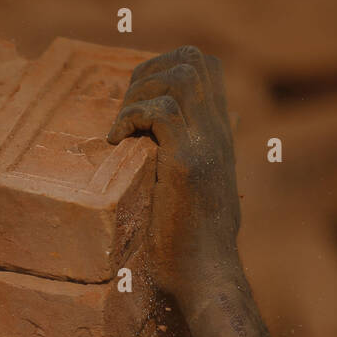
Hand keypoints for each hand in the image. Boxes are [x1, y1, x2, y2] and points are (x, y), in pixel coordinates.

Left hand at [107, 46, 241, 313]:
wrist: (207, 277)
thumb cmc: (191, 247)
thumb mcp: (194, 196)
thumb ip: (185, 166)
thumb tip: (155, 158)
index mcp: (219, 135)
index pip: (205, 68)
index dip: (165, 68)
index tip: (137, 101)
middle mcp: (218, 132)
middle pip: (194, 59)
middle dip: (149, 71)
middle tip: (126, 110)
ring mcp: (206, 144)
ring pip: (180, 75)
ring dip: (140, 92)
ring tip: (122, 127)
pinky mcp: (188, 163)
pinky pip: (161, 111)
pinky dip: (131, 117)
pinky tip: (117, 142)